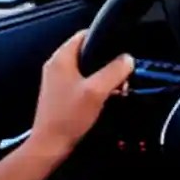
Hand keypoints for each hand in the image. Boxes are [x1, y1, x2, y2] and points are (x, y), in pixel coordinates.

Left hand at [29, 30, 133, 155]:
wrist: (50, 145)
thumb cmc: (70, 115)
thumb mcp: (96, 91)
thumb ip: (114, 71)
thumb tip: (128, 58)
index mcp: (61, 58)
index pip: (84, 34)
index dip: (104, 37)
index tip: (122, 47)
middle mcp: (57, 65)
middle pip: (88, 51)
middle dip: (108, 59)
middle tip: (124, 71)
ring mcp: (58, 80)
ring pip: (88, 67)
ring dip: (104, 74)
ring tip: (120, 85)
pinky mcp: (61, 94)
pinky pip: (84, 81)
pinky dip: (97, 84)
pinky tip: (109, 95)